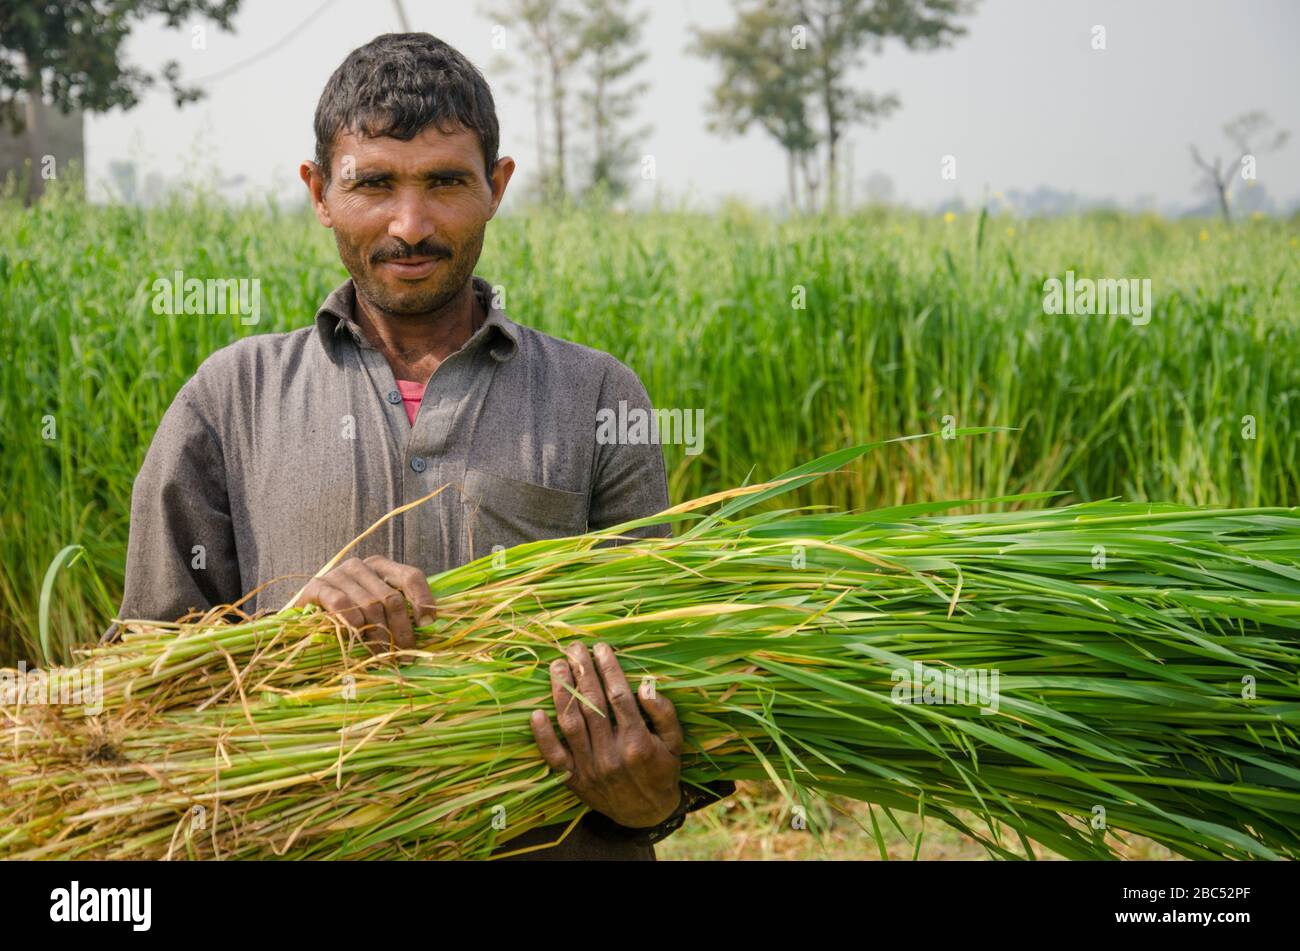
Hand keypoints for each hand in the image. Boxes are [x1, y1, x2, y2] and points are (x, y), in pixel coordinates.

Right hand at [292, 555, 435, 653]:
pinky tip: (358, 637)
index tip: (427, 624)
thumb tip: (429, 627)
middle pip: (391, 598)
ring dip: (379, 635)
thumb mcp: (375, 607)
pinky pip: (341, 603)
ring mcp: (338, 574)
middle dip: (401, 630)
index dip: (423, 599)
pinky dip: (352, 621)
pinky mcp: (317, 586)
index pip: (410, 576)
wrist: (304, 615)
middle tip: (405, 654)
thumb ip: (397, 610)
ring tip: (384, 656)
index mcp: (381, 566)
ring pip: (370, 605)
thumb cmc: (347, 613)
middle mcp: (361, 566)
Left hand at [530, 641, 682, 828]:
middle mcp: (611, 754)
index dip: (608, 669)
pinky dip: (543, 735)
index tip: (600, 648)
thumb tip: (646, 684)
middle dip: (582, 671)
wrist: (646, 814)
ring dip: (561, 693)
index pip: (618, 696)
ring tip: (556, 667)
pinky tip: (536, 713)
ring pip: (571, 723)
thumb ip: (663, 713)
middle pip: (592, 704)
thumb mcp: (675, 743)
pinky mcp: (574, 780)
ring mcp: (590, 768)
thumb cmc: (662, 771)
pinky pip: (554, 756)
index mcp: (637, 742)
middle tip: (574, 648)